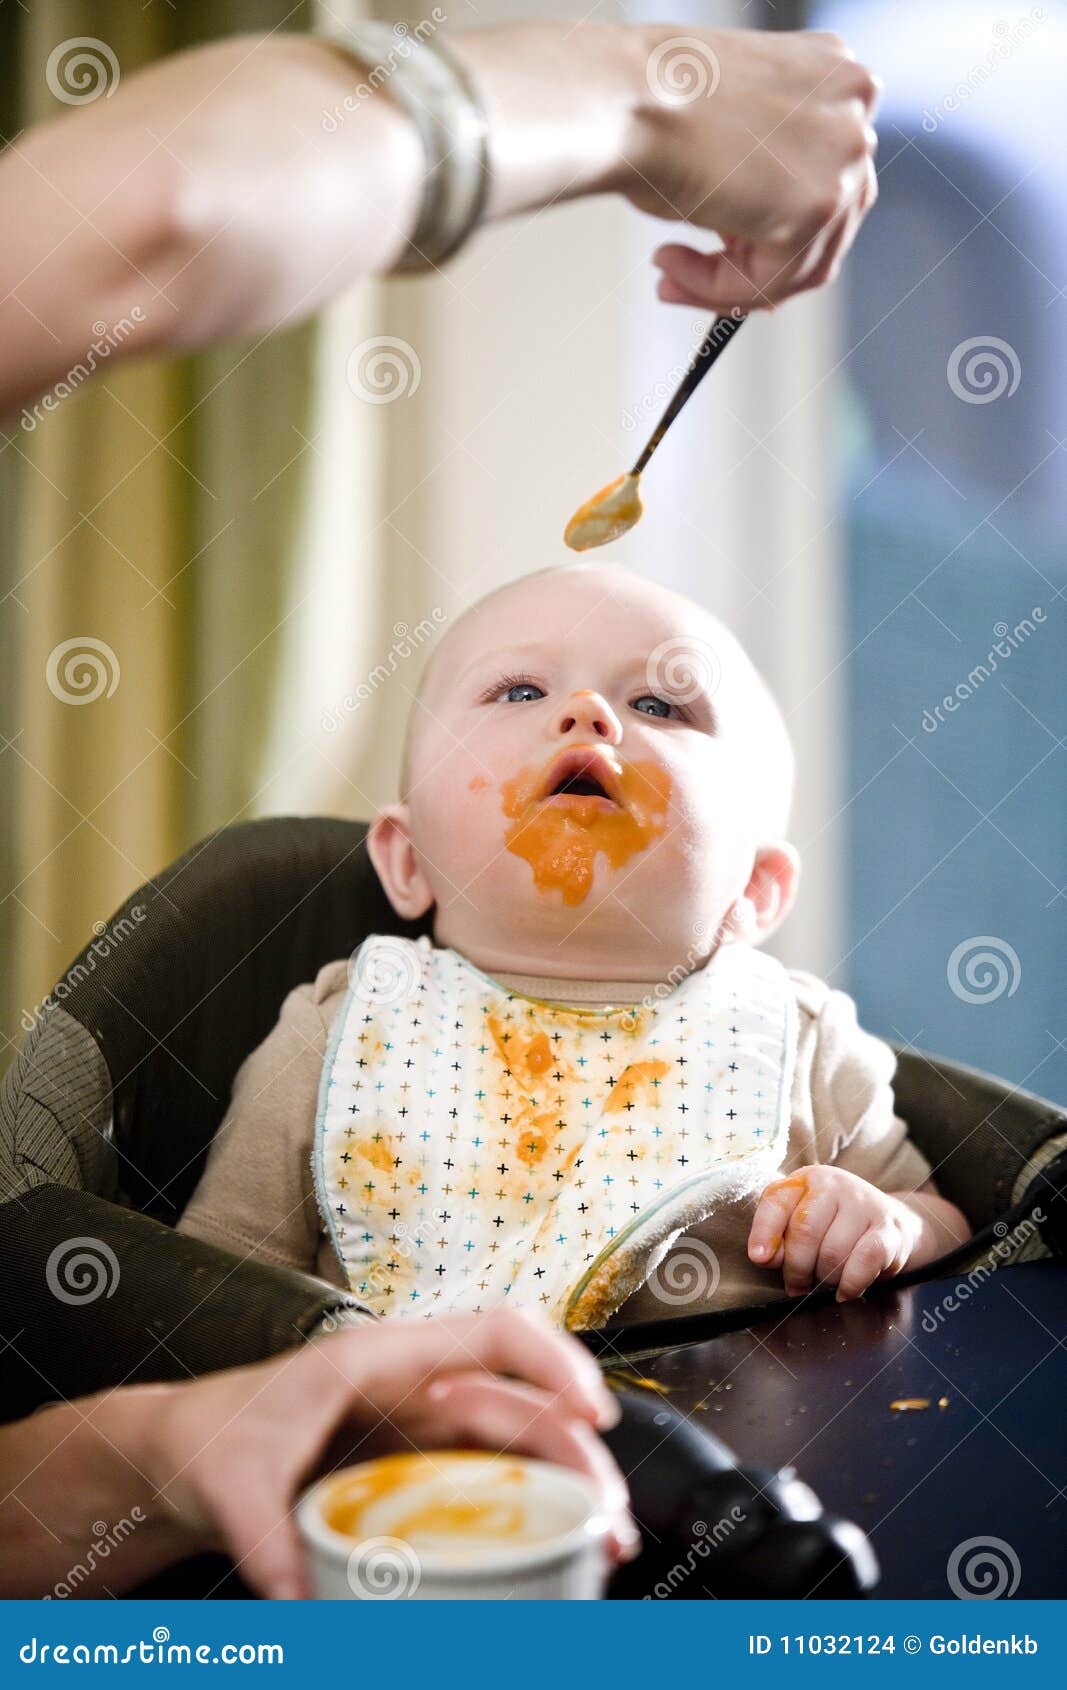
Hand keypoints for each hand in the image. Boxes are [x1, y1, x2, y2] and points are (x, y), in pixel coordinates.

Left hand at [138, 1308, 636, 1597]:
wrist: (186, 1452)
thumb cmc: (213, 1435)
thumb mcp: (234, 1485)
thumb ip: (270, 1542)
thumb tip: (308, 1605)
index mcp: (382, 1358)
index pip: (492, 1333)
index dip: (553, 1360)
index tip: (590, 1409)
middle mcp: (417, 1386)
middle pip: (524, 1401)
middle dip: (580, 1451)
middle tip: (608, 1518)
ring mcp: (423, 1428)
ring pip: (519, 1442)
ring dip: (569, 1482)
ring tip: (603, 1541)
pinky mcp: (419, 1469)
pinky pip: (491, 1480)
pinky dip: (531, 1509)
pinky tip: (554, 1549)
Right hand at [623, 26, 879, 310]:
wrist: (623, 98)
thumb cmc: (650, 100)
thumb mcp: (723, 136)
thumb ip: (760, 177)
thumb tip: (752, 235)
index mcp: (834, 74)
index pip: (822, 176)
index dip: (768, 224)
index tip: (721, 249)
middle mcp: (852, 109)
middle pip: (825, 224)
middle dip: (753, 260)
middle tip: (687, 273)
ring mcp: (846, 155)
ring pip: (801, 261)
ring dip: (728, 281)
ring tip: (670, 273)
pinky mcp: (820, 205)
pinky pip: (772, 280)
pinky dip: (718, 289)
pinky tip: (673, 266)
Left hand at [747, 1166, 921, 1301]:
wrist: (886, 1220)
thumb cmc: (831, 1223)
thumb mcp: (799, 1218)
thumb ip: (776, 1234)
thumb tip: (763, 1257)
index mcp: (807, 1179)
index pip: (776, 1202)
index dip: (763, 1233)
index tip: (759, 1259)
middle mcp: (836, 1185)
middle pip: (805, 1232)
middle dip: (796, 1268)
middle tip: (797, 1285)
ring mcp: (865, 1205)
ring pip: (833, 1253)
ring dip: (824, 1279)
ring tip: (823, 1282)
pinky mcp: (890, 1230)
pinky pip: (865, 1262)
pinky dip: (850, 1284)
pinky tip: (843, 1292)